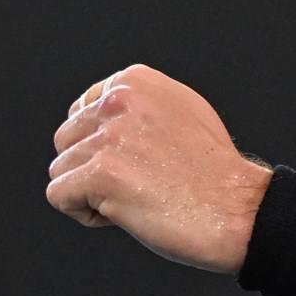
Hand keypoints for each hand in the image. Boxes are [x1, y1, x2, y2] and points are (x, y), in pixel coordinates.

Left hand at [46, 64, 270, 273]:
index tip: (131, 160)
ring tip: (132, 198)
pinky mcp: (101, 174)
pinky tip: (119, 214)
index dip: (99, 143)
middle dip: (90, 167)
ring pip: (60, 169)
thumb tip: (97, 112)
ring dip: (89, 192)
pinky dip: (83, 212)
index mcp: (136, 81)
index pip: (81, 109)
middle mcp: (119, 101)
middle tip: (134, 183)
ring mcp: (109, 137)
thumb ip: (139, 104)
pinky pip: (58, 196)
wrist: (237, 208)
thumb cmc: (214, 173)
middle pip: (66, 140)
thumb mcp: (182, 111)